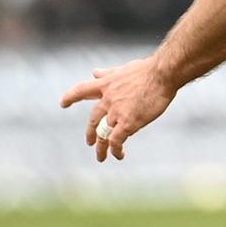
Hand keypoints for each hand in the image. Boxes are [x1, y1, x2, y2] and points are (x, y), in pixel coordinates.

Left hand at [59, 56, 176, 161]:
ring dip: (101, 148)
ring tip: (101, 157)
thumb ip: (109, 73)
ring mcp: (116, 112)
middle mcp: (107, 99)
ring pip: (103, 135)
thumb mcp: (124, 69)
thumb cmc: (148, 70)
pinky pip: (117, 141)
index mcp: (106, 84)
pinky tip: (119, 154)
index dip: (70, 97)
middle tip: (89, 142)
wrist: (162, 74)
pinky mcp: (127, 122)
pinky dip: (116, 150)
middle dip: (90, 133)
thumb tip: (95, 72)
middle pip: (93, 120)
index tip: (63, 103)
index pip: (81, 90)